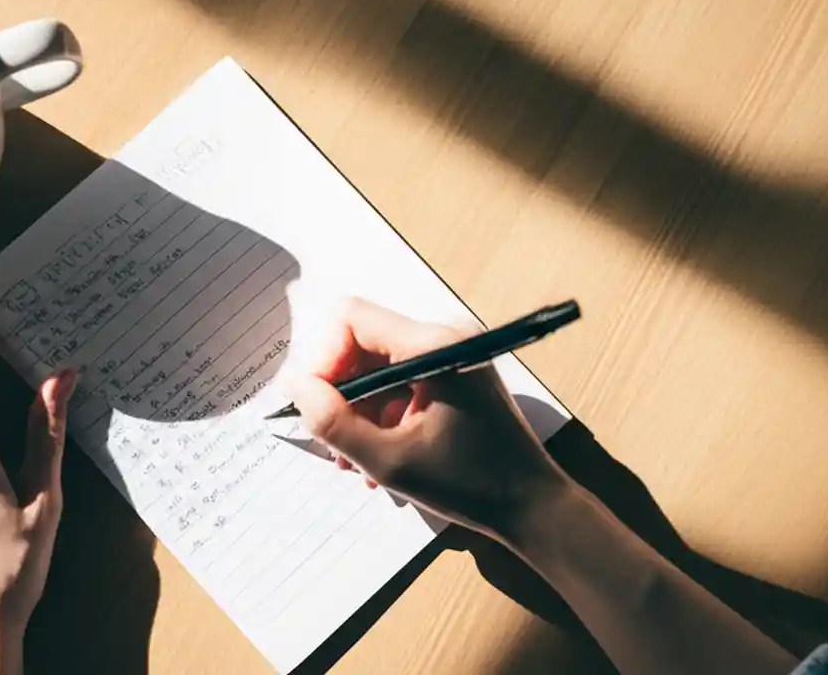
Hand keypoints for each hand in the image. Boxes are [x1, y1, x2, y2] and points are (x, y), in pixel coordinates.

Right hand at [283, 297, 567, 539]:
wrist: (533, 508)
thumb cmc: (470, 485)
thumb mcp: (389, 461)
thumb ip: (333, 422)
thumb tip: (294, 387)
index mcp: (433, 347)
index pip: (350, 319)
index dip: (321, 358)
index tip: (314, 406)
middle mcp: (442, 338)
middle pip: (360, 343)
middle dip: (336, 392)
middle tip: (329, 442)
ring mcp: (449, 356)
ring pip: (374, 367)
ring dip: (356, 412)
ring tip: (353, 463)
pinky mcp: (452, 375)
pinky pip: (396, 382)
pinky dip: (379, 416)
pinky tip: (378, 458)